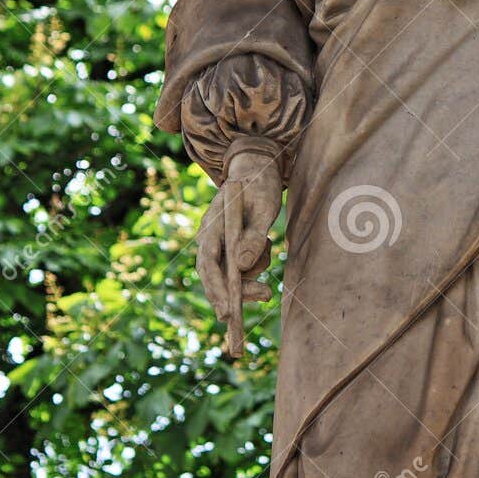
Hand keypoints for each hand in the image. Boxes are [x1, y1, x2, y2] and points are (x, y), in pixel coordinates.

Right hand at [195, 149, 281, 322]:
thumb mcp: (264, 206)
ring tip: (270, 252)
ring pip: (232, 273)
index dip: (215, 288)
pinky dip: (257, 263)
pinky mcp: (232, 246)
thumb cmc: (260, 185)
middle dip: (236, 293)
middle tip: (265, 295)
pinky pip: (243, 265)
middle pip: (216, 275)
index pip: (208, 263)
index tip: (227, 309)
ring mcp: (220, 243)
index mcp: (211, 226)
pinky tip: (266, 244)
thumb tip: (244, 267)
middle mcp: (211, 238)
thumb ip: (254, 236)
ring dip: (251, 277)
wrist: (259, 168)